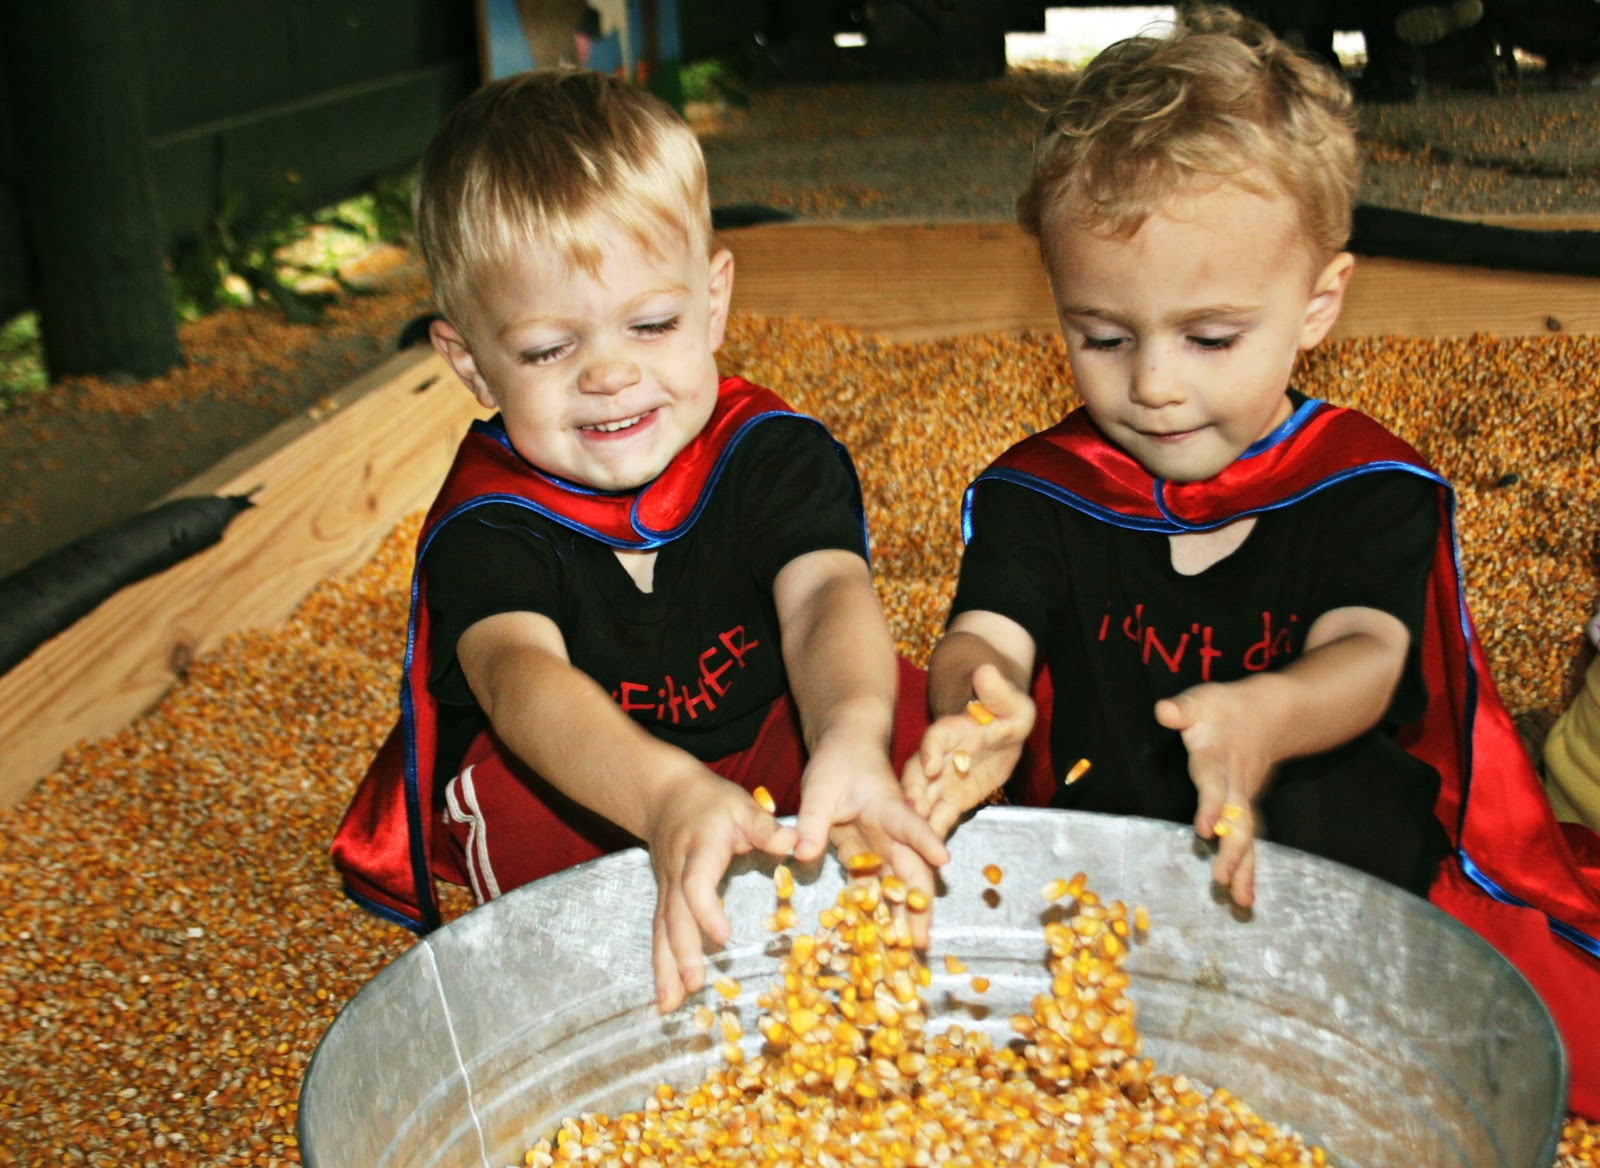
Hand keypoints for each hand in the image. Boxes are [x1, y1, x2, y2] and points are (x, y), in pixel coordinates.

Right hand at [642, 771, 797, 1012]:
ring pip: (662, 931)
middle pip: (674, 916)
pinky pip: (660, 935)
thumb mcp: (742, 806)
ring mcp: (666, 889)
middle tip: (694, 984)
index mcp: (699, 851)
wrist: (667, 796)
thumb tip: (797, 841)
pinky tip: (665, 996)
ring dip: (665, 969)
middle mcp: (676, 874)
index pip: (696, 884)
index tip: (723, 936)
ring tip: (669, 1005)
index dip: (706, 910)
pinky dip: (661, 967)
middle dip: (682, 952)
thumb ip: (766, 827)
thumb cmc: (712, 803)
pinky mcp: (664, 900)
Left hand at [795, 733, 950, 946]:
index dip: (926, 842)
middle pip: (913, 870)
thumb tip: (802, 853)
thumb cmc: (838, 761)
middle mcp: (893, 832)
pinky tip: (876, 940)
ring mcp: (883, 846)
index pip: (911, 825)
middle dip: (920, 906)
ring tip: (905, 953)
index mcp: (889, 808)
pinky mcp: (867, 855)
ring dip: (902, 917)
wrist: (846, 748)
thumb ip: (813, 820)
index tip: (943, 860)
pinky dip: (876, 912)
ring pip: (898, 886)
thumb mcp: (820, 787)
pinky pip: (874, 887)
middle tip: (921, 942)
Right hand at [902, 663, 1034, 837]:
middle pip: (920, 775)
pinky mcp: (949, 800)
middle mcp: (940, 757)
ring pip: (922, 801)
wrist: (998, 727)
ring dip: (916, 823)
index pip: (939, 737)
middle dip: (914, 795)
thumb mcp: (1012, 702)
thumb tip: (986, 671)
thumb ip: (998, 692)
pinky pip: (938, 819)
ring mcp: (941, 780)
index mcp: (953, 730)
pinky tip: (923, 863)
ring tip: (909, 847)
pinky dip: (930, 839)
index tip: (930, 764)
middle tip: (910, 817)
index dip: (933, 749)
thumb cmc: (1006, 710)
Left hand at [1154, 682, 1272, 907]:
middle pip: (1238, 821)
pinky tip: (1243, 896)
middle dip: (1232, 851)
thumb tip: (1164, 711)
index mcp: (1219, 759)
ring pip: (1246, 837)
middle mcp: (1236, 785)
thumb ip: (1182, 710)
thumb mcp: (1202, 701)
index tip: (1205, 829)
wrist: (1271, 714)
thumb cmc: (1224, 710)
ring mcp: (1245, 799)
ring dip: (1242, 868)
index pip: (1215, 785)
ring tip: (1240, 900)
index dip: (1212, 807)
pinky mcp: (1246, 809)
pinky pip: (1247, 841)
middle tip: (1222, 877)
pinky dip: (1246, 868)